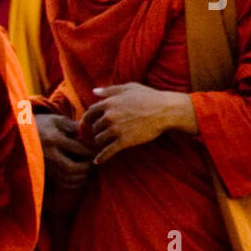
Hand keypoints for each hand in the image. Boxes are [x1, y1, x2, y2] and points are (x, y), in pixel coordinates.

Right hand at [35, 112, 94, 189]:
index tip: (99, 149)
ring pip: (66, 178)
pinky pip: (61, 182)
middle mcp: (48, 154)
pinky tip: (81, 177)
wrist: (20, 131)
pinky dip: (74, 183)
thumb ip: (74, 127)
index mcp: (53, 139)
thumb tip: (90, 136)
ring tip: (89, 169)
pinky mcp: (45, 170)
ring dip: (81, 176)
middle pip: (72, 168)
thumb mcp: (57, 120)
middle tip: (95, 162)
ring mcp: (45, 164)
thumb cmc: (42, 123)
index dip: (92, 151)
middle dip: (87, 167)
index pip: (78, 149)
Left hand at [82, 83, 196, 164]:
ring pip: (99, 140)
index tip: (85, 125)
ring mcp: (116, 129)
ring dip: (100, 143)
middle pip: (95, 128)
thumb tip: (94, 92)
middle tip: (99, 135)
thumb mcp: (128, 88)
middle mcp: (109, 116)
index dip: (86, 120)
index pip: (90, 113)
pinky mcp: (124, 141)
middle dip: (96, 132)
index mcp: (109, 103)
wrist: (165, 111)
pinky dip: (101, 157)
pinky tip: (97, 162)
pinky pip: (108, 152)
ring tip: (102, 144)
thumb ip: (110, 90)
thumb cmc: (149, 97)